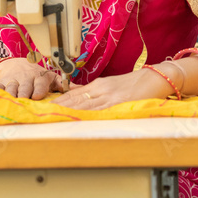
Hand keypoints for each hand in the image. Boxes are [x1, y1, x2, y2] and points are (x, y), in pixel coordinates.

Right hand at [0, 59, 65, 99]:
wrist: (16, 65)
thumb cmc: (37, 75)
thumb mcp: (50, 77)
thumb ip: (62, 84)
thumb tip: (80, 89)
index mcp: (39, 78)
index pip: (40, 83)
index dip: (38, 89)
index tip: (36, 96)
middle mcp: (25, 79)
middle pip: (24, 88)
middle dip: (23, 95)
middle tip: (23, 102)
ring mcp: (13, 81)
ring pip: (11, 89)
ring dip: (11, 96)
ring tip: (11, 103)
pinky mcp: (2, 83)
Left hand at [53, 67, 171, 110]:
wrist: (155, 78)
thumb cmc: (136, 84)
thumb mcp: (112, 86)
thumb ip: (96, 93)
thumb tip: (79, 97)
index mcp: (98, 85)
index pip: (73, 94)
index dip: (58, 100)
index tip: (44, 106)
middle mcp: (100, 89)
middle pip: (74, 99)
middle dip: (57, 107)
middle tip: (42, 113)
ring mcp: (109, 96)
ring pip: (83, 105)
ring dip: (67, 112)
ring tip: (52, 117)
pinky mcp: (119, 102)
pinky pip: (100, 110)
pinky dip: (87, 115)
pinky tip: (77, 119)